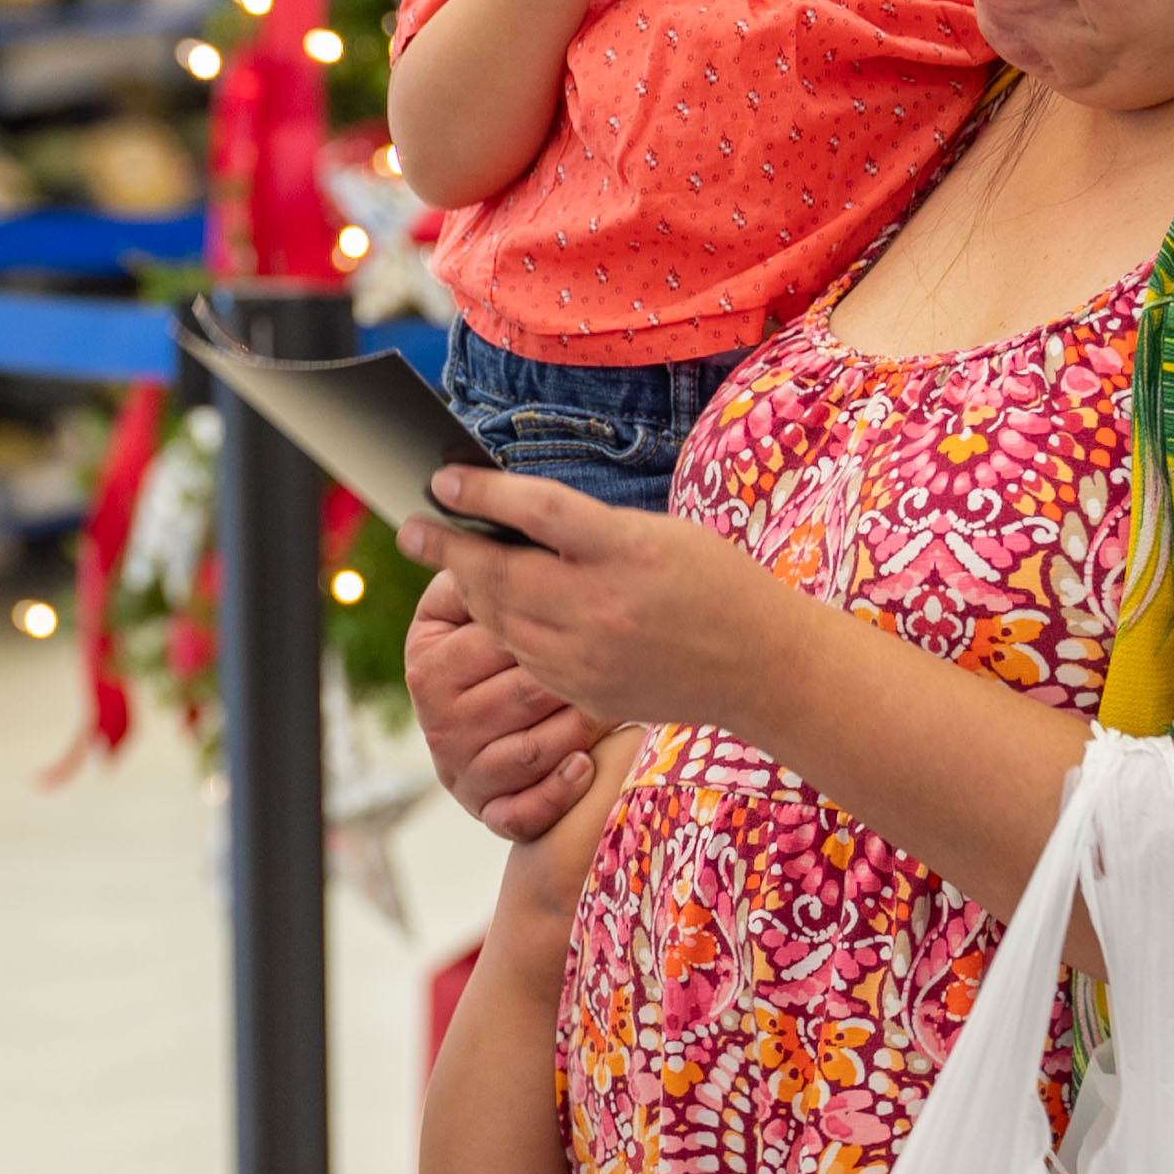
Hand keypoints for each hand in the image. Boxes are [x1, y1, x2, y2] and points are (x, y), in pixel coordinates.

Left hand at [399, 465, 815, 747]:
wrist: (761, 666)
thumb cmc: (713, 581)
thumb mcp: (658, 531)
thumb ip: (587, 525)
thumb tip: (507, 512)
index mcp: (627, 551)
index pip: (534, 511)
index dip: (480, 493)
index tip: (442, 481)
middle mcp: (602, 607)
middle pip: (499, 573)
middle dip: (447, 548)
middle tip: (412, 529)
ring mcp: (589, 658)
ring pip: (500, 618)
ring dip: (468, 587)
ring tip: (448, 561)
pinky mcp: (585, 692)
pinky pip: (523, 654)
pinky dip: (502, 625)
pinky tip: (493, 604)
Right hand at [407, 570, 608, 838]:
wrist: (528, 746)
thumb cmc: (526, 653)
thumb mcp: (500, 610)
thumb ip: (498, 571)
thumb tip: (503, 515)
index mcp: (428, 655)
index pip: (492, 629)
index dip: (549, 617)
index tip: (590, 604)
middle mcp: (434, 714)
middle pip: (520, 689)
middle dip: (575, 674)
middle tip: (623, 659)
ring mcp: (458, 766)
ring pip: (531, 747)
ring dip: (578, 727)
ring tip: (611, 706)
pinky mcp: (488, 811)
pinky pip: (526, 806)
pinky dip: (560, 786)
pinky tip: (587, 763)